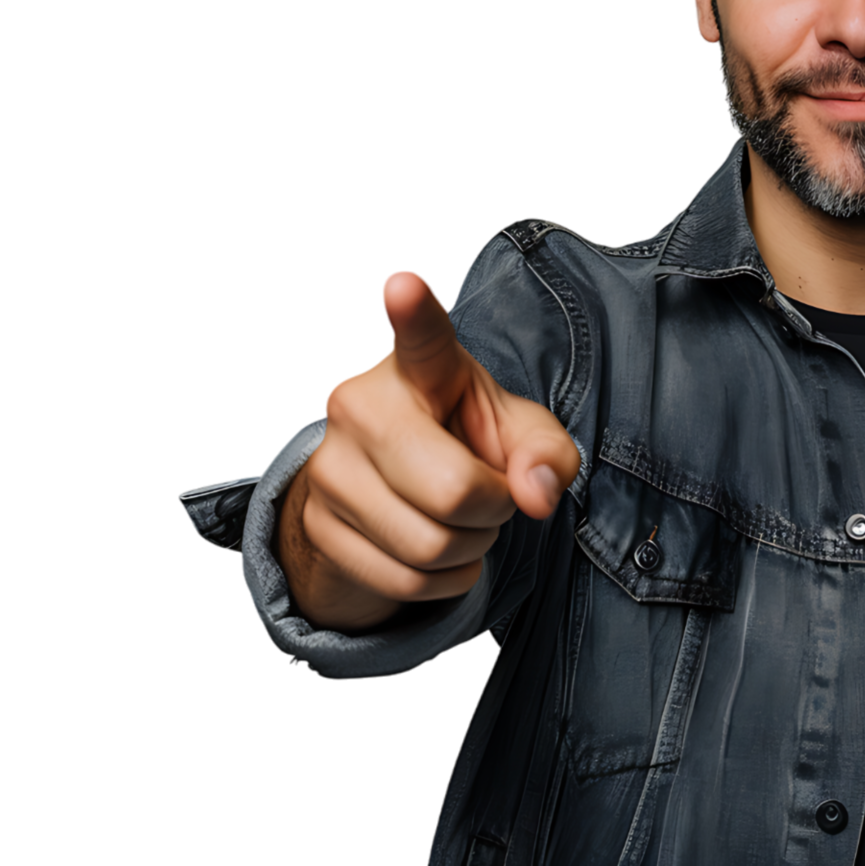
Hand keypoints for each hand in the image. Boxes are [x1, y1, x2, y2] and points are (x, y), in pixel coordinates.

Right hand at [280, 268, 581, 629]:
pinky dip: (444, 582)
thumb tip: (535, 495)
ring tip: (461, 520)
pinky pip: (405, 582)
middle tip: (490, 493)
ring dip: (470, 549)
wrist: (389, 488)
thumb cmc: (464, 440)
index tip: (404, 283)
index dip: (414, 310)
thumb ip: (548, 453)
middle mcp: (359, 404)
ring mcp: (328, 467)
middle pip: (454, 491)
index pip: (420, 337)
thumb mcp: (518, 433)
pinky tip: (440, 553)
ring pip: (429, 547)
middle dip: (493, 510)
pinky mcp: (316, 525)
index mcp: (419, 367)